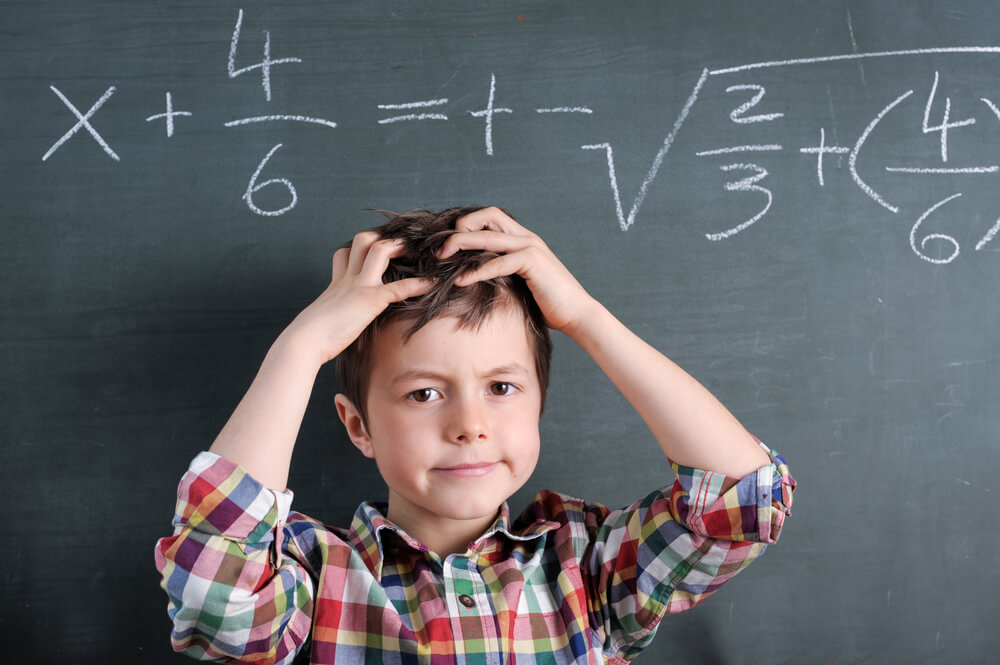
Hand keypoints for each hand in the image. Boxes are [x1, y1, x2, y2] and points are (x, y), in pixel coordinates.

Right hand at [287, 232, 433, 365]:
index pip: (346, 253)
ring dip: (400, 247)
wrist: (303, 342)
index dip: (363, 248)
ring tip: (419, 253)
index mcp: (336, 283)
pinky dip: (417, 285)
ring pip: (379, 250)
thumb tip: (331, 327)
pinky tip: (432, 284)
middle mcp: (347, 279)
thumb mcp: (322, 319)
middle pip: (363, 240)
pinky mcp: (369, 301)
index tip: (380, 251)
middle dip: (384, 237)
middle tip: (403, 245)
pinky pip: (398, 288)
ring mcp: (358, 286)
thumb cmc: (310, 337)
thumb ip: (332, 315)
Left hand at [437, 207, 595, 335]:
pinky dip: (478, 270)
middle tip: (439, 250)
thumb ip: (500, 273)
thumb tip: (471, 278)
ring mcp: (531, 247)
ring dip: (461, 244)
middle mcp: (526, 237)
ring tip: (442, 257)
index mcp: (522, 239)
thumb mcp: (519, 283)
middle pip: (487, 217)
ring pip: (488, 236)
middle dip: (459, 228)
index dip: (467, 224)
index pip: (490, 216)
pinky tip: (462, 280)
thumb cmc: (548, 303)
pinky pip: (499, 262)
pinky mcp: (533, 262)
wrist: (577, 313)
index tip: (449, 244)